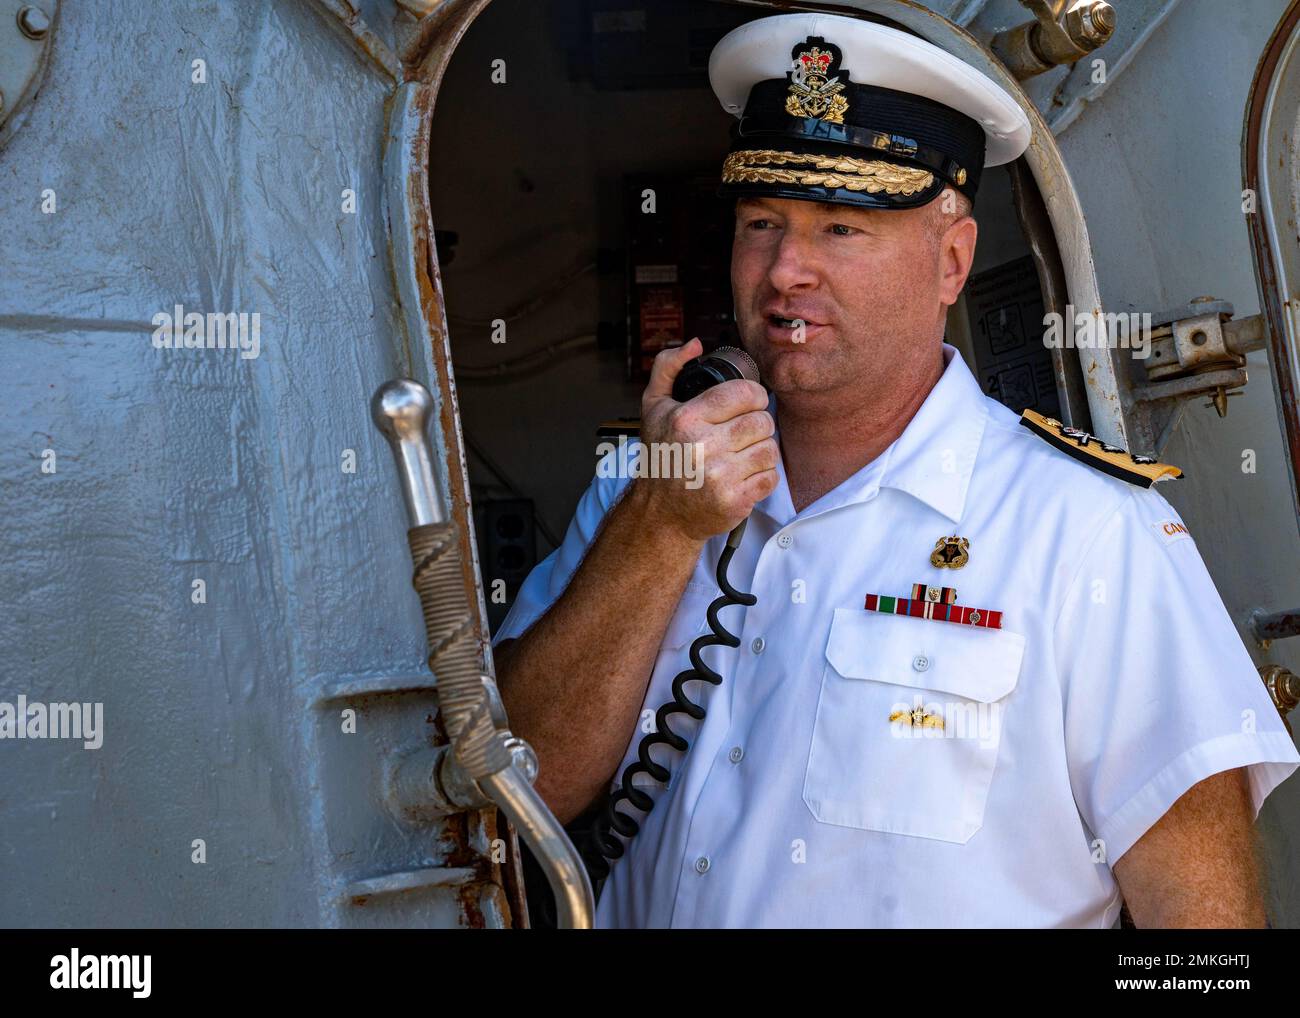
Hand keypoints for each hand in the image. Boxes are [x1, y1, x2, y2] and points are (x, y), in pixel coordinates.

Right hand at [635, 338, 778, 541]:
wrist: (659, 514)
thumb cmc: (661, 458)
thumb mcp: (653, 407)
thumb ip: (668, 367)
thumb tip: (694, 344)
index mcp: (685, 420)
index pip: (743, 393)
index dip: (753, 395)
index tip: (748, 403)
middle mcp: (702, 447)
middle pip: (762, 420)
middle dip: (757, 423)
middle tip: (743, 431)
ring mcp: (720, 476)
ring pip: (770, 449)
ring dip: (761, 449)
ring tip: (742, 453)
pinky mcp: (735, 501)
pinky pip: (771, 477)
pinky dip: (763, 476)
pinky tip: (743, 474)